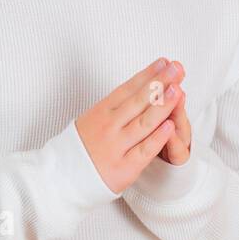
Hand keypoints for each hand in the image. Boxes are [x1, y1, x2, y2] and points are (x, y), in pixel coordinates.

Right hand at [75, 58, 186, 193]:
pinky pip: (143, 151)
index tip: (164, 62)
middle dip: (159, 83)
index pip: (128, 88)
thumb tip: (140, 86)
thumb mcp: (91, 118)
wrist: (60, 176)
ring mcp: (116, 146)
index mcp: (101, 111)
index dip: (147, 74)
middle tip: (176, 68)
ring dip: (162, 105)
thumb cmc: (81, 147)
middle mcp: (109, 126)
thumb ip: (115, 107)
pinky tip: (170, 126)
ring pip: (144, 123)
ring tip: (177, 90)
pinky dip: (157, 138)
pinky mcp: (124, 168)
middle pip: (138, 101)